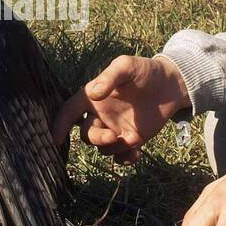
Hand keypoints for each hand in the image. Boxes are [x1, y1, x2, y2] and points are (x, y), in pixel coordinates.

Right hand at [52, 55, 189, 164]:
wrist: (171, 84)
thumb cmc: (145, 71)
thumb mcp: (126, 66)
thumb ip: (109, 77)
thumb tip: (94, 94)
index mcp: (92, 98)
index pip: (69, 112)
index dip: (59, 125)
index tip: (54, 140)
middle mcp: (100, 116)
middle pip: (86, 135)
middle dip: (97, 139)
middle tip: (113, 137)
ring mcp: (115, 129)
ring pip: (103, 148)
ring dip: (115, 148)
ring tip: (134, 139)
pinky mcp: (131, 139)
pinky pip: (120, 157)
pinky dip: (125, 159)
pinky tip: (137, 153)